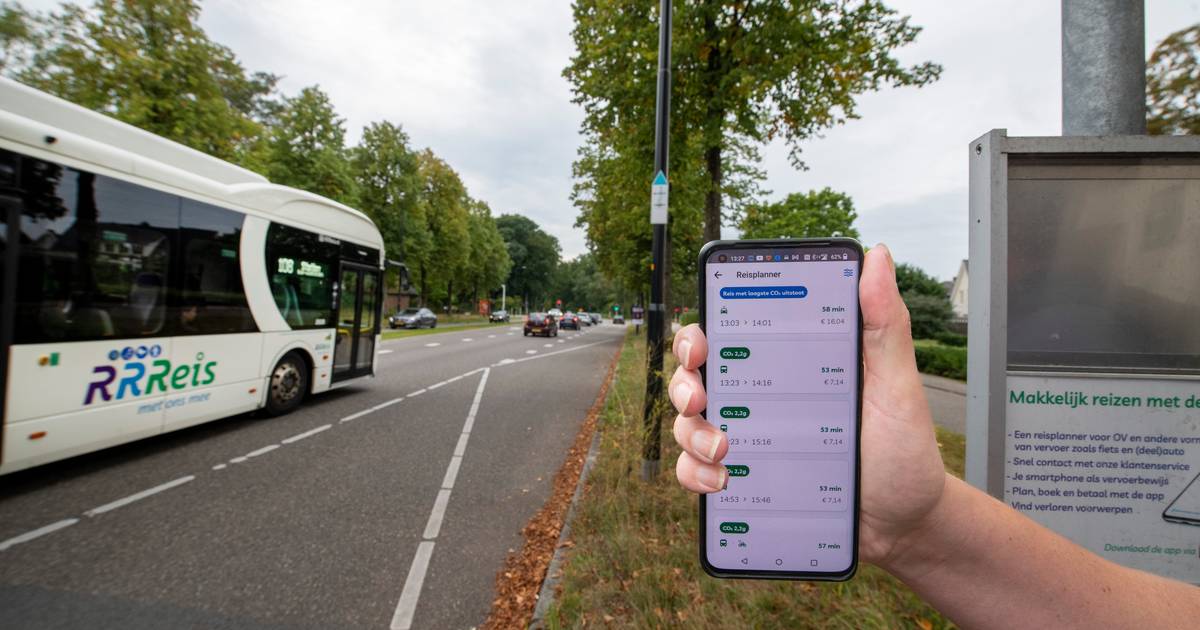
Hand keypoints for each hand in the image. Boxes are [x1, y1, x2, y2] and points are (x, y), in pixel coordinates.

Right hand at [669, 244, 947, 564]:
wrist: (905, 523)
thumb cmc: (903, 450)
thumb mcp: (896, 385)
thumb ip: (884, 323)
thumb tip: (877, 255)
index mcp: (788, 363)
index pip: (730, 334)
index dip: (700, 332)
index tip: (700, 342)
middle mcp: (759, 396)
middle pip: (695, 375)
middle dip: (683, 381)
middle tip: (700, 397)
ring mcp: (748, 439)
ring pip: (687, 424)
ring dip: (690, 433)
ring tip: (723, 450)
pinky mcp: (742, 481)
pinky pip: (696, 472)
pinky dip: (696, 475)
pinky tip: (722, 483)